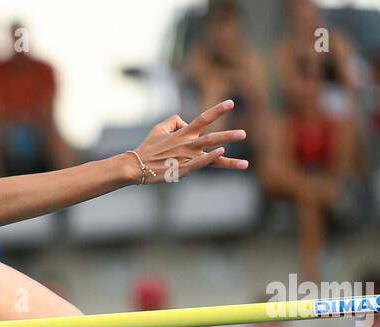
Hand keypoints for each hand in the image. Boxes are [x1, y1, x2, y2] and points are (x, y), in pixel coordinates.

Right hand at [129, 99, 248, 183]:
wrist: (136, 165)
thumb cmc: (148, 147)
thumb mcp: (159, 128)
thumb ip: (175, 121)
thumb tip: (186, 122)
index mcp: (182, 133)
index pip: (203, 118)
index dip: (218, 110)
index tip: (231, 103)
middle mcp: (187, 143)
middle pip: (212, 137)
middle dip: (229, 135)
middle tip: (244, 134)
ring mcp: (186, 157)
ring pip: (210, 152)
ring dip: (227, 153)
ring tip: (244, 159)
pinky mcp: (183, 170)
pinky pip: (200, 163)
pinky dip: (210, 157)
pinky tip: (221, 153)